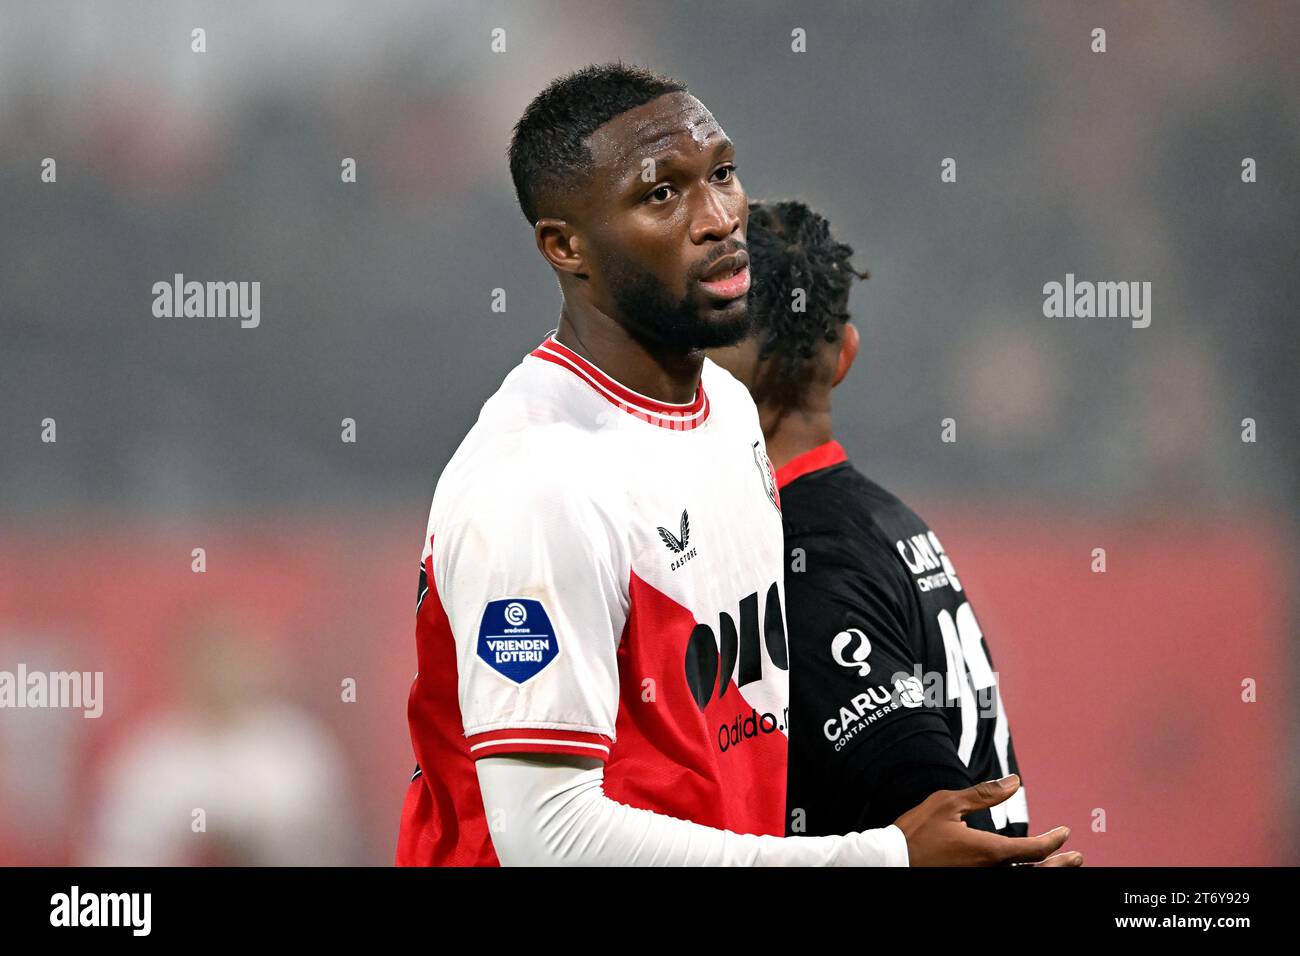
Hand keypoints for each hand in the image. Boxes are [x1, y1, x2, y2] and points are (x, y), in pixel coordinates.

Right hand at [893, 774, 1082, 866]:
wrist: (890, 861)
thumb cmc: (917, 832)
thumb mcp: (948, 804)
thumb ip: (985, 794)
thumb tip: (1014, 782)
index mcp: (988, 851)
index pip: (1033, 849)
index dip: (1053, 841)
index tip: (1065, 832)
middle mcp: (989, 872)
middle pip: (1036, 874)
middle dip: (1060, 865)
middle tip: (1077, 858)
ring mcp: (980, 881)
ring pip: (1022, 881)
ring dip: (1044, 874)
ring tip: (1058, 866)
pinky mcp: (969, 882)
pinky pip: (1004, 883)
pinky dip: (1021, 876)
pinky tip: (1024, 871)